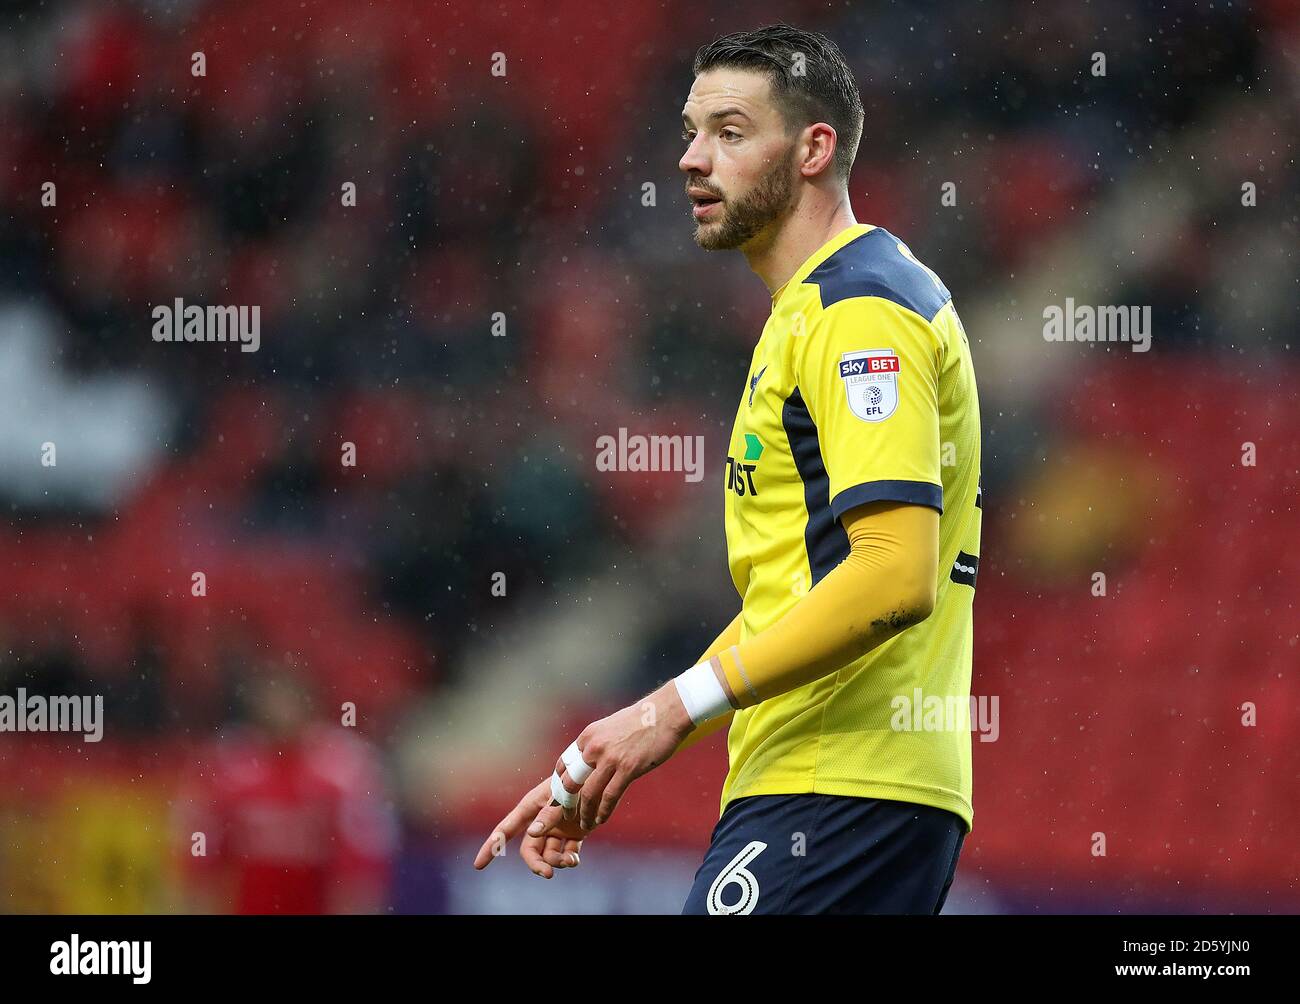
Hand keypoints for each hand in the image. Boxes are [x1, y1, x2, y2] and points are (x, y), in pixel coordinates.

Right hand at [473, 776, 589, 878]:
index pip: (506, 828)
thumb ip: (549, 814)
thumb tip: (533, 833)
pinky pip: (567, 853)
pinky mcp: (575, 832)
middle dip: (536, 864)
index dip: (491, 846)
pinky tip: (574, 860)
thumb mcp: (564, 793)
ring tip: (570, 861)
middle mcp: (542, 819)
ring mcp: (558, 827)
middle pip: (530, 849)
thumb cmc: (580, 778)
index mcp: (532, 805)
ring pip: (549, 854)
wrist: (605, 774)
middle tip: (547, 874)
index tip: (478, 865)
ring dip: (556, 862)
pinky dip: (570, 860)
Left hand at [532, 682, 694, 835]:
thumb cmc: (641, 720)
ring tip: (585, 825)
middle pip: (570, 783)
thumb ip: (598, 744)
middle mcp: (594, 747)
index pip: (563, 766)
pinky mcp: (628, 768)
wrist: (665, 712)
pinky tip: (601, 819)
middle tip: (566, 817)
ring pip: (588, 794)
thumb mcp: (610, 727)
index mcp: (587, 736)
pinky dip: (603, 811)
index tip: (561, 798)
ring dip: (584, 813)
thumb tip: (591, 762)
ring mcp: (610, 758)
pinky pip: (610, 796)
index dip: (560, 785)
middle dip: (565, 804)